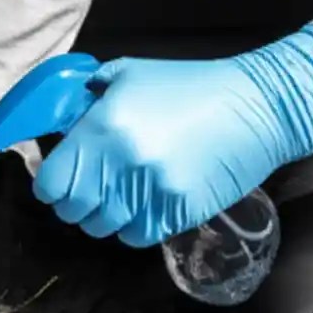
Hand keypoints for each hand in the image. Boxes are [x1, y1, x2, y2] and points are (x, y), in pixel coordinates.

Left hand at [34, 24, 312, 247]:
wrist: (260, 106)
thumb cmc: (192, 86)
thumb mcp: (131, 75)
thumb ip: (89, 98)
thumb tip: (61, 121)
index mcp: (103, 127)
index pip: (52, 182)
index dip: (52, 186)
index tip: (61, 181)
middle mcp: (121, 162)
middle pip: (73, 211)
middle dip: (75, 204)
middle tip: (90, 191)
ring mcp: (151, 191)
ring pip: (103, 227)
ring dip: (106, 216)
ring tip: (123, 194)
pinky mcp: (177, 212)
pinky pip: (136, 236)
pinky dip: (135, 226)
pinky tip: (147, 204)